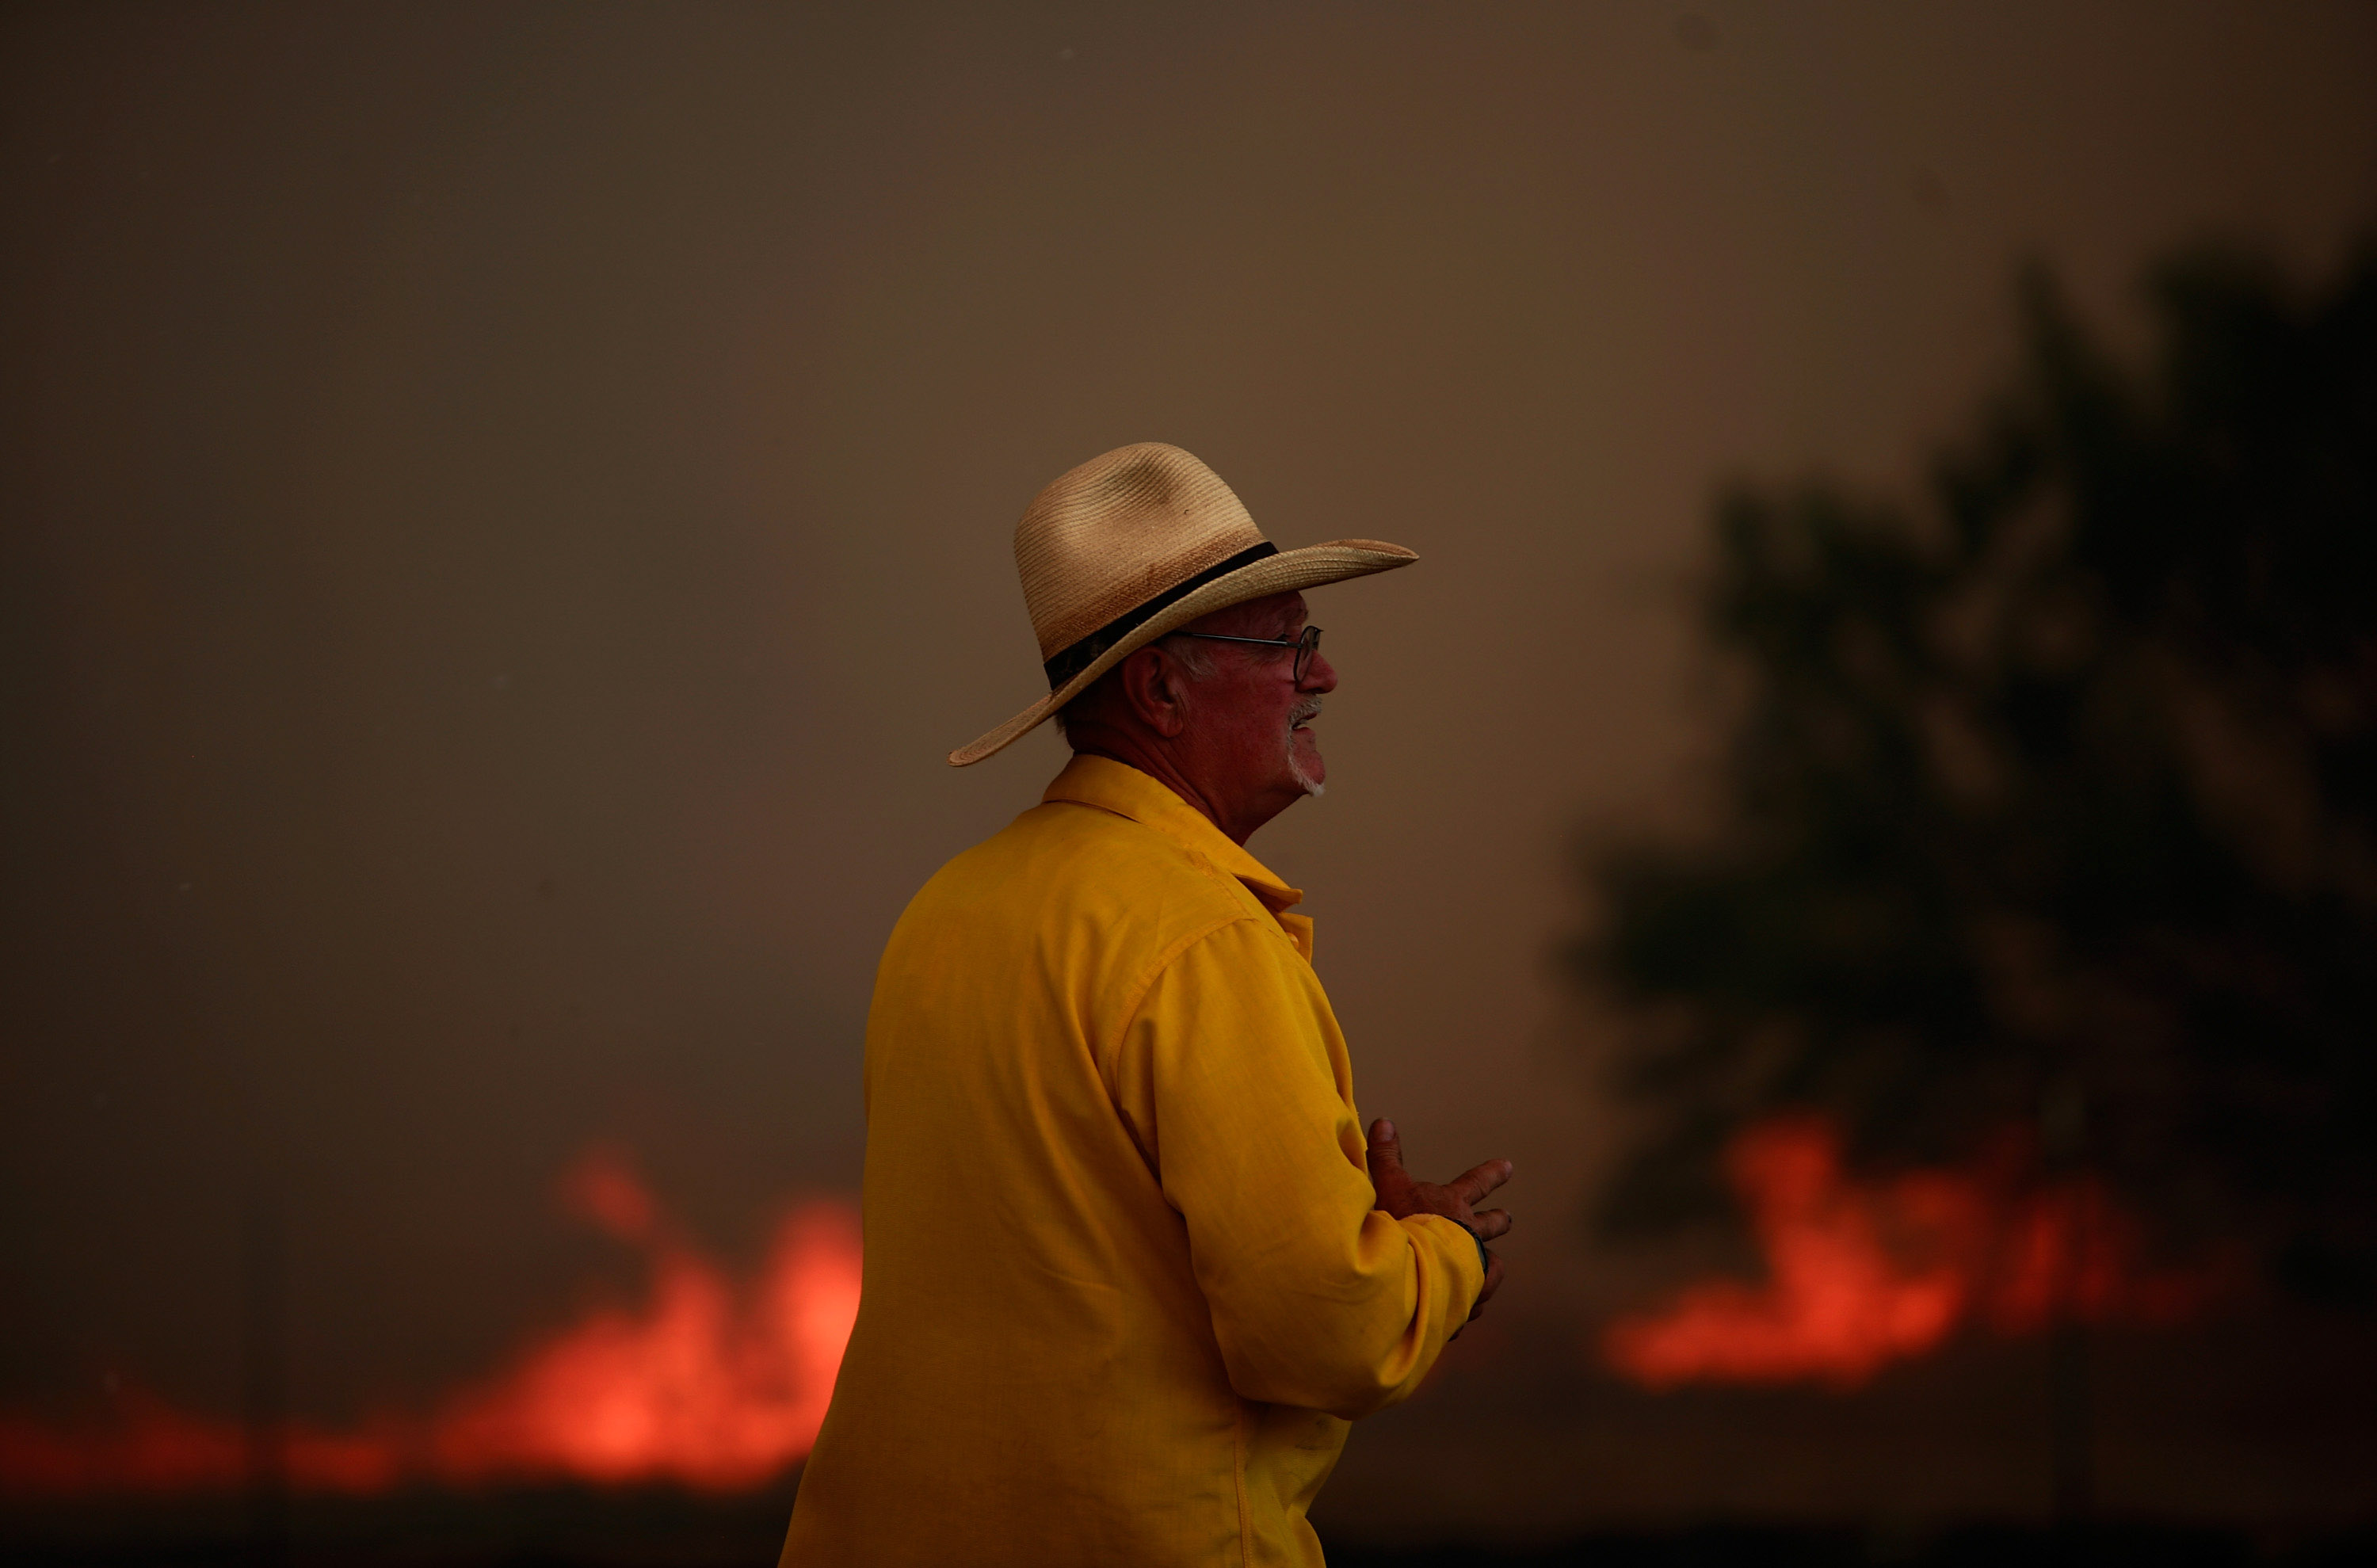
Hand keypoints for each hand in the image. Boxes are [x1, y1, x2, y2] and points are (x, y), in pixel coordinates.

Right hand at [1365, 1118, 1511, 1321]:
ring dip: (1492, 1264)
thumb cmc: (1400, 1223)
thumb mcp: (1388, 1183)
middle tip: (1508, 1218)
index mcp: (1452, 1205)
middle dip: (1498, 1219)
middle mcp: (1469, 1233)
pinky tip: (1471, 1306)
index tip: (1508, 1167)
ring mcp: (1473, 1267)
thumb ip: (1385, 1155)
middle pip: (1490, 1224)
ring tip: (1495, 1269)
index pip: (1475, 1182)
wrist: (1412, 1269)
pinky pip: (1479, 1298)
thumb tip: (1384, 1121)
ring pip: (1491, 1264)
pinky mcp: (1469, 1296)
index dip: (1491, 1174)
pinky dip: (1476, 1299)